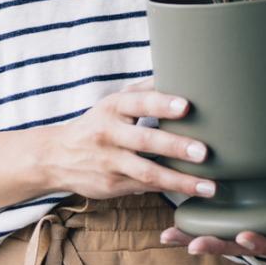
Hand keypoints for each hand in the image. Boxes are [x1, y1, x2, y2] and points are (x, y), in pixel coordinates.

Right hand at [36, 80, 216, 199]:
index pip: (139, 103)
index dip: (162, 103)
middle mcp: (110, 135)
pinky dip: (170, 190)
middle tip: (204, 152)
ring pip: (147, 172)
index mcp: (113, 108)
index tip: (186, 105)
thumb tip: (178, 71)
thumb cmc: (98, 124)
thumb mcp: (113, 103)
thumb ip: (144, 90)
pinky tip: (193, 193)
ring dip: (180, 181)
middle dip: (176, 146)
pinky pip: (145, 188)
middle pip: (145, 140)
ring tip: (209, 187)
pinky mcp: (112, 186)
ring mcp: (110, 163)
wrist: (56, 156)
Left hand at [159, 128, 265, 259]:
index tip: (244, 236)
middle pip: (252, 247)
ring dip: (203, 238)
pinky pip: (233, 221)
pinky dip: (207, 223)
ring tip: (170, 236)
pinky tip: (178, 220)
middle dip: (221, 247)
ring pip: (236, 237)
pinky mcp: (262, 211)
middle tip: (191, 245)